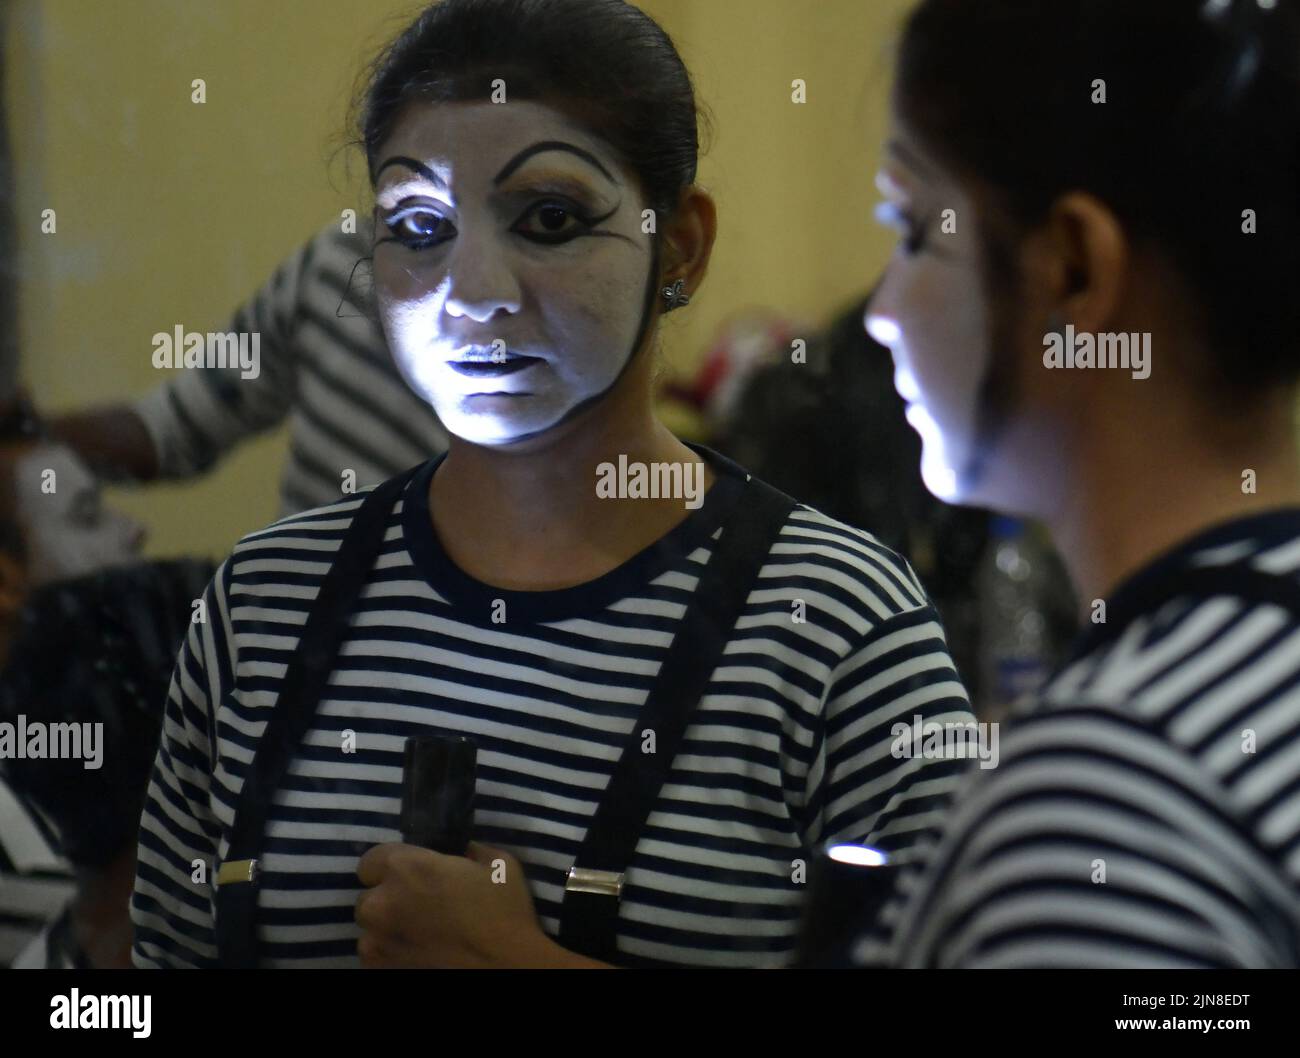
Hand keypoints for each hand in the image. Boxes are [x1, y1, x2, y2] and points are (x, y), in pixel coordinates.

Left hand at [355, 840, 555, 968]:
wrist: (507, 966)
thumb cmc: (503, 912)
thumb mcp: (497, 863)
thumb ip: (470, 851)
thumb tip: (463, 851)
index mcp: (407, 867)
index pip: (371, 860)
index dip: (392, 867)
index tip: (412, 875)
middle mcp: (383, 902)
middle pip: (368, 896)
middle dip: (388, 898)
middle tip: (418, 905)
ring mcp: (378, 941)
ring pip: (370, 928)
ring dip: (387, 927)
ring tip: (417, 932)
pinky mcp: (382, 969)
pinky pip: (375, 955)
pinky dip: (390, 952)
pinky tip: (416, 951)